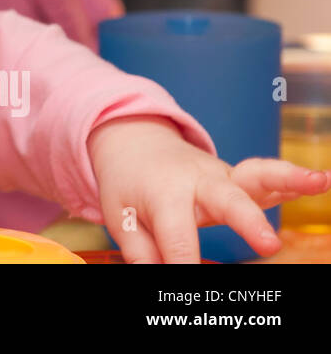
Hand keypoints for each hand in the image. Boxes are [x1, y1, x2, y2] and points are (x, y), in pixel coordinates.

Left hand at [88, 116, 330, 262]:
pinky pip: (266, 177)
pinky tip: (320, 180)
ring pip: (255, 177)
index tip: (187, 287)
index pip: (178, 239)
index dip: (184, 265)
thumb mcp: (120, 217)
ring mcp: (223, 177)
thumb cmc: (128, 185)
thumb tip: (160, 275)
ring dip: (287, 180)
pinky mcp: (239, 179)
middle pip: (225, 201)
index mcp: (163, 193)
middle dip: (247, 223)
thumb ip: (141, 250)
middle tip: (269, 246)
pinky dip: (293, 179)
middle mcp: (198, 182)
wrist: (135, 143)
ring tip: (318, 181)